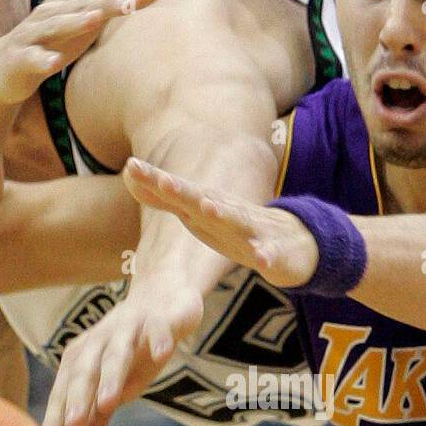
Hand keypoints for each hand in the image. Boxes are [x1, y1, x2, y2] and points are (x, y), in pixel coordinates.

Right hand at [0, 0, 164, 106]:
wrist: (5, 68)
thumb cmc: (53, 44)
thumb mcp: (84, 25)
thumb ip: (110, 10)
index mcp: (68, 1)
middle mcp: (51, 11)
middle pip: (83, 2)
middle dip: (110, 0)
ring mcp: (33, 34)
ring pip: (56, 25)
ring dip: (76, 21)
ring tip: (97, 18)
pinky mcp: (19, 58)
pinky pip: (32, 59)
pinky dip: (43, 60)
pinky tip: (55, 64)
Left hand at [42, 275, 205, 425]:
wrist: (161, 295)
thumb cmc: (131, 351)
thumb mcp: (112, 388)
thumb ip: (92, 422)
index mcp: (83, 360)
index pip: (66, 391)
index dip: (57, 416)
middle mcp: (100, 343)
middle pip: (86, 371)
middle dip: (78, 397)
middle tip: (72, 425)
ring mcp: (130, 329)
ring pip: (118, 353)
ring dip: (112, 376)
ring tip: (109, 402)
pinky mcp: (161, 319)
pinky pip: (159, 329)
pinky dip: (160, 340)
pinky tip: (163, 354)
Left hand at [121, 157, 318, 289]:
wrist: (295, 242)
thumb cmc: (235, 229)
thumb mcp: (197, 216)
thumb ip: (167, 199)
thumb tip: (131, 178)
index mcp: (207, 207)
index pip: (177, 192)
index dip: (154, 181)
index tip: (131, 166)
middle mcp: (228, 213)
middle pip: (202, 201)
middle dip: (182, 192)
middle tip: (162, 181)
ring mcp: (252, 231)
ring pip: (236, 222)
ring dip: (222, 215)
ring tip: (207, 208)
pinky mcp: (275, 253)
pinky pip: (270, 255)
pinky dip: (266, 256)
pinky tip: (261, 259)